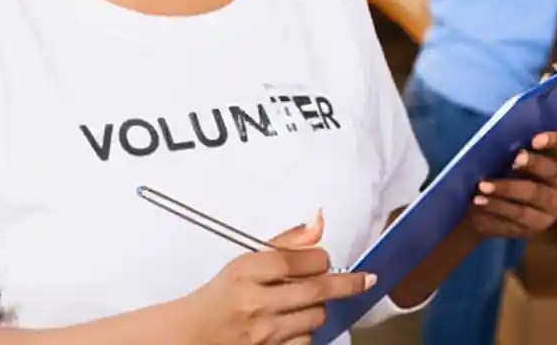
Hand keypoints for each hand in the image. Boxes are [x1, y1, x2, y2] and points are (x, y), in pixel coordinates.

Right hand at [179, 212, 375, 344]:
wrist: (194, 334)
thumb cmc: (222, 295)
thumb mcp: (246, 261)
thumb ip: (285, 243)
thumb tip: (319, 223)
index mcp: (246, 271)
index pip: (298, 259)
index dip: (320, 257)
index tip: (324, 258)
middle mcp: (255, 302)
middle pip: (317, 290)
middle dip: (344, 283)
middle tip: (362, 279)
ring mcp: (264, 333)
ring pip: (317, 317)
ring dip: (319, 307)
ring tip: (304, 302)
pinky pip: (308, 342)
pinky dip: (308, 331)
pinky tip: (295, 323)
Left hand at [468, 131, 556, 237]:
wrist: (479, 209)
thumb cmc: (493, 171)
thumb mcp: (498, 155)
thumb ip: (505, 144)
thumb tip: (497, 130)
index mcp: (554, 157)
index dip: (556, 140)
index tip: (535, 139)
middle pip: (553, 170)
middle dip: (534, 164)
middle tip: (514, 160)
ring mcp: (552, 205)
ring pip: (535, 194)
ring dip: (507, 188)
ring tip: (482, 185)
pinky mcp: (539, 224)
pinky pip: (520, 215)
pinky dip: (497, 206)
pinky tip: (479, 201)